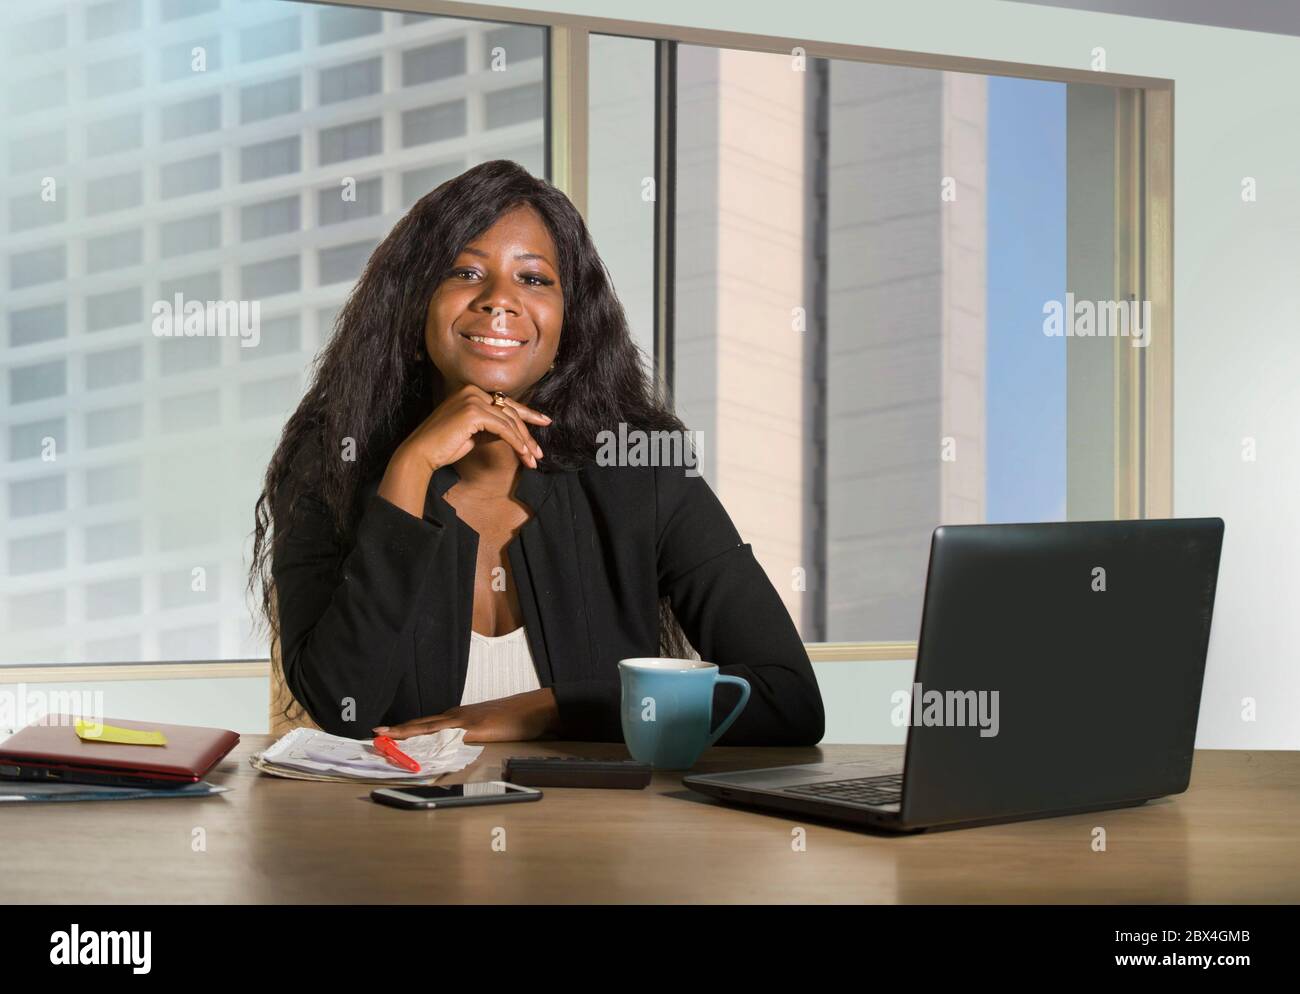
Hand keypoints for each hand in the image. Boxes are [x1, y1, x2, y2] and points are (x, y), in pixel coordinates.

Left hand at [374, 688, 559, 742]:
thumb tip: (457, 747)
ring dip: (406, 731)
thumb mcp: (487, 729)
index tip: (386, 731)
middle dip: (398, 729)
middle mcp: (457, 716)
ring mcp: (464, 720)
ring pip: (428, 726)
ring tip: (386, 735)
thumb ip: (471, 736)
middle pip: (422, 723)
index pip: (426, 724)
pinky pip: (446, 734)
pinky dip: (429, 737)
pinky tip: (417, 741)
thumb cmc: (514, 719)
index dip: (406, 728)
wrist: (534, 710)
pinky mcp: (473, 728)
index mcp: (459, 717)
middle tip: (375, 733)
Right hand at [379, 384, 551, 516]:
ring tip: (533, 460)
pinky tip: (523, 454)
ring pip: (509, 421)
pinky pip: (503, 429)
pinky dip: (516, 442)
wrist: (422, 453)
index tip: (544, 421)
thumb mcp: (475, 433)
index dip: (527, 414)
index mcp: (471, 391)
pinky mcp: (474, 412)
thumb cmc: (445, 445)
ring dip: (524, 443)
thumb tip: (515, 432)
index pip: (505, 403)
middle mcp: (473, 391)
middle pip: (510, 412)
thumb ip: (493, 427)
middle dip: (528, 433)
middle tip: (539, 452)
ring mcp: (473, 399)